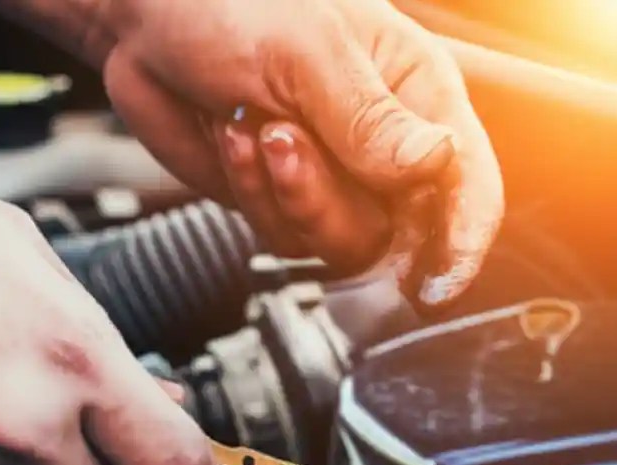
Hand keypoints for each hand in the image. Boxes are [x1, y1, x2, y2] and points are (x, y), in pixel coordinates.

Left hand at [95, 0, 503, 306]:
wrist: (149, 17)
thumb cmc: (236, 1)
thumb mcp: (310, 51)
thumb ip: (371, 119)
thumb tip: (436, 163)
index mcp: (415, 91)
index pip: (466, 182)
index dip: (463, 241)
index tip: (436, 284)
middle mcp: (379, 142)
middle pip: (394, 232)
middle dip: (331, 202)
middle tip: (284, 138)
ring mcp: (327, 174)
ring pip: (333, 241)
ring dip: (286, 194)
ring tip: (251, 124)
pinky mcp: (275, 196)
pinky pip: (278, 231)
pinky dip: (250, 191)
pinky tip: (232, 135)